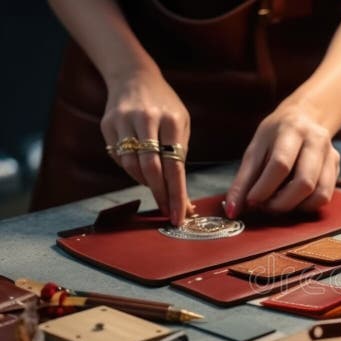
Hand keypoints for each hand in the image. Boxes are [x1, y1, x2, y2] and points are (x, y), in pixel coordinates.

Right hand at [102, 69, 190, 224]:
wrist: (133, 76)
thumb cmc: (164, 104)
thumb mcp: (182, 122)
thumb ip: (180, 152)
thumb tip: (181, 191)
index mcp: (171, 120)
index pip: (175, 165)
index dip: (177, 194)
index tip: (180, 214)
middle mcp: (146, 119)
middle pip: (151, 168)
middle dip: (160, 194)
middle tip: (168, 210)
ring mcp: (123, 121)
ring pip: (131, 166)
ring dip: (145, 183)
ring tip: (155, 185)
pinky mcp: (107, 124)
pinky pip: (119, 158)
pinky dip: (131, 169)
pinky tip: (139, 167)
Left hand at [225, 102, 340, 218]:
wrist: (305, 118)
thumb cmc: (275, 135)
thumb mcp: (255, 149)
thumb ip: (243, 180)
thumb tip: (232, 210)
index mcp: (292, 130)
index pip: (281, 164)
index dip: (264, 188)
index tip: (251, 201)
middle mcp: (316, 140)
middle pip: (304, 182)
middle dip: (281, 203)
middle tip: (265, 207)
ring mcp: (330, 154)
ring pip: (319, 194)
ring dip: (295, 207)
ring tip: (278, 204)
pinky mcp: (336, 167)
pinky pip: (325, 196)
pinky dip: (306, 206)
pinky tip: (293, 200)